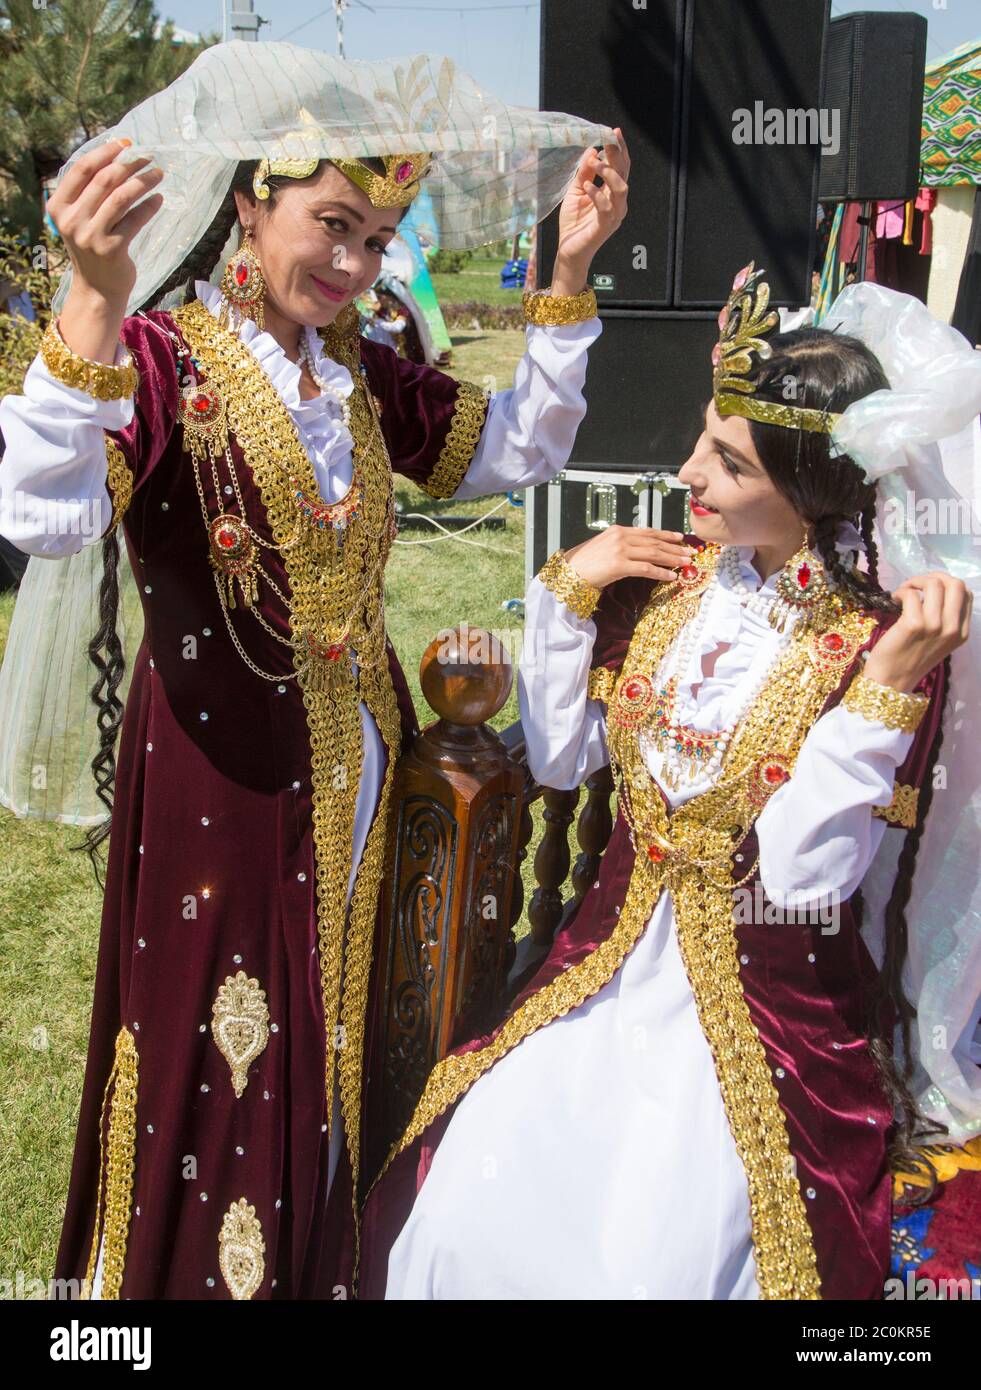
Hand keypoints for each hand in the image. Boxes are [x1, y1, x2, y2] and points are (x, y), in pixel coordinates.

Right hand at [48, 138, 164, 309]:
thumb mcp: (80, 218)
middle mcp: (71, 220)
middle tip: (148, 158)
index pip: (81, 169)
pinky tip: (159, 199)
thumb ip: (89, 192)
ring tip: (158, 174)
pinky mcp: (112, 249)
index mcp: (58, 206)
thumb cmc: (92, 247)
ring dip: (143, 181)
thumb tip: (117, 155)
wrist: (97, 288)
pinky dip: (149, 206)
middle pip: (104, 179)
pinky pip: (135, 219)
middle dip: (129, 164)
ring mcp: (91, 235)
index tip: (125, 142)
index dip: (105, 152)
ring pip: (121, 196)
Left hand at [550, 128, 629, 290]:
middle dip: (617, 153)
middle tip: (608, 137)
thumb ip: (584, 173)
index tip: (612, 131)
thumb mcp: (575, 192)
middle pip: (624, 173)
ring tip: (594, 163)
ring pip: (621, 189)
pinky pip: (606, 208)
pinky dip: (597, 194)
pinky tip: (587, 186)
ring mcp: (614, 215)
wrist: (568, 251)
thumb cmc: (573, 224)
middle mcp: (617, 202)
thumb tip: (591, 150)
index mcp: (612, 193)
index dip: (618, 149)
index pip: (620, 167)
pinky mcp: (605, 227)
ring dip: (609, 172)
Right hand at [563, 525, 691, 588]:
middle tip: (689, 552)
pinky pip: (646, 568)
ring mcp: (620, 550)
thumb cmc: (584, 563)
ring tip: (685, 563)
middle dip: (674, 547)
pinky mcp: (619, 565)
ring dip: (672, 559)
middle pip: (654, 542)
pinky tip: (671, 576)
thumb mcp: (604, 547)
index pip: (648, 531)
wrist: (568, 572)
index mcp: (618, 530)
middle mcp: (621, 537)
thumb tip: (639, 551)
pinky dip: (661, 572)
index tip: (679, 538)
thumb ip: (621, 545)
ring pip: (653, 553)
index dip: (666, 535)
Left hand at [863, 572, 971, 691]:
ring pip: (934, 584)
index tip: (928, 588)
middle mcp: (953, 629)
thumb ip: (945, 619)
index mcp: (962, 632)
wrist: (891, 681)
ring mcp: (935, 626)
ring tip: (903, 593)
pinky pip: (911, 594)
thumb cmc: (911, 658)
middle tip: (916, 585)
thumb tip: (935, 588)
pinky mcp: (914, 625)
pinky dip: (901, 592)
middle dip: (934, 576)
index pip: (966, 594)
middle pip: (956, 584)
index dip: (947, 583)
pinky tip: (894, 601)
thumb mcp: (938, 641)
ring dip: (914, 582)